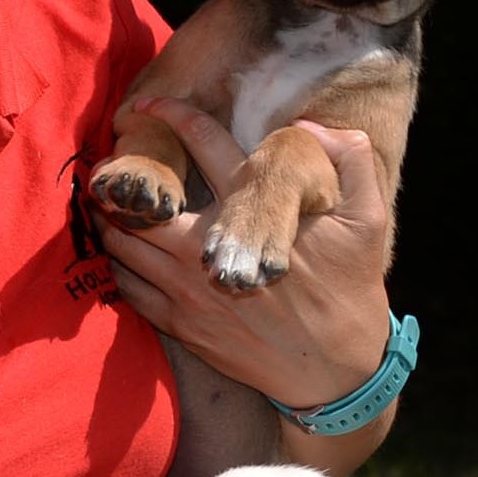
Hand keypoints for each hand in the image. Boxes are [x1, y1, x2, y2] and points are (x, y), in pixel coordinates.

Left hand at [101, 99, 393, 410]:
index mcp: (252, 212)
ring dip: (112, 223)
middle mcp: (210, 247)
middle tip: (110, 167)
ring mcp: (189, 289)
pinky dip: (118, 267)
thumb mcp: (370, 221)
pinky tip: (122, 254)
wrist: (332, 371)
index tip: (147, 104)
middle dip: (121, 180)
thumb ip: (351, 163)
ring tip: (107, 206)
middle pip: (142, 202)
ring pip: (124, 245)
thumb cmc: (351, 291)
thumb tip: (314, 126)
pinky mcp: (180, 324)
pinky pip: (128, 289)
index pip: (205, 147)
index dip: (174, 117)